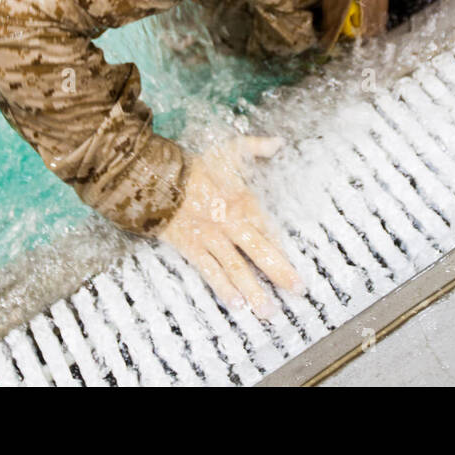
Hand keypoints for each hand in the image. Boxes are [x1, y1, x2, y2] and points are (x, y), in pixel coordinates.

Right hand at [155, 135, 303, 318]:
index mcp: (243, 201)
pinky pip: (210, 271)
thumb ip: (255, 147)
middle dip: (280, 272)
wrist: (157, 178)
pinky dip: (224, 289)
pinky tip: (236, 305)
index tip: (295, 264)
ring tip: (268, 311)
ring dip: (254, 291)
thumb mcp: (228, 150)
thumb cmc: (195, 165)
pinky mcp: (192, 248)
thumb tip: (278, 142)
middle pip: (260, 251)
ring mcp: (211, 238)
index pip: (268, 230)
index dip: (282, 249)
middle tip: (298, 291)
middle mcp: (230, 223)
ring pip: (237, 268)